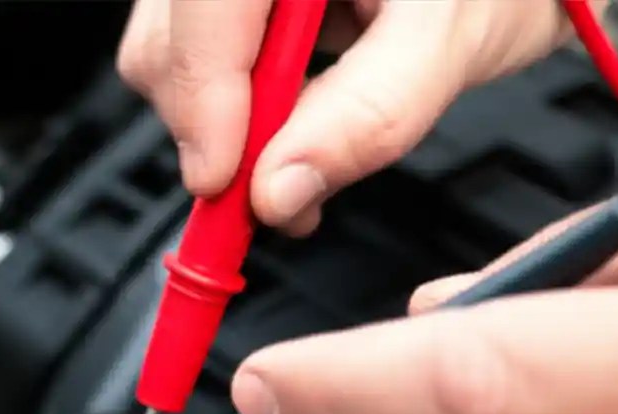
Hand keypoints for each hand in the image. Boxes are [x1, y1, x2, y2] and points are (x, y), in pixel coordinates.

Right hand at [117, 0, 576, 234]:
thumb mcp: (451, 37)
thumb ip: (368, 113)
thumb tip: (278, 191)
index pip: (206, 6)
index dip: (202, 96)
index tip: (226, 180)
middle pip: (168, 38)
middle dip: (215, 125)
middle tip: (277, 184)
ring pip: (166, 54)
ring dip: (223, 124)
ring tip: (300, 143)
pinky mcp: (226, 3)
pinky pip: (189, 57)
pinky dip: (230, 106)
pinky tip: (287, 111)